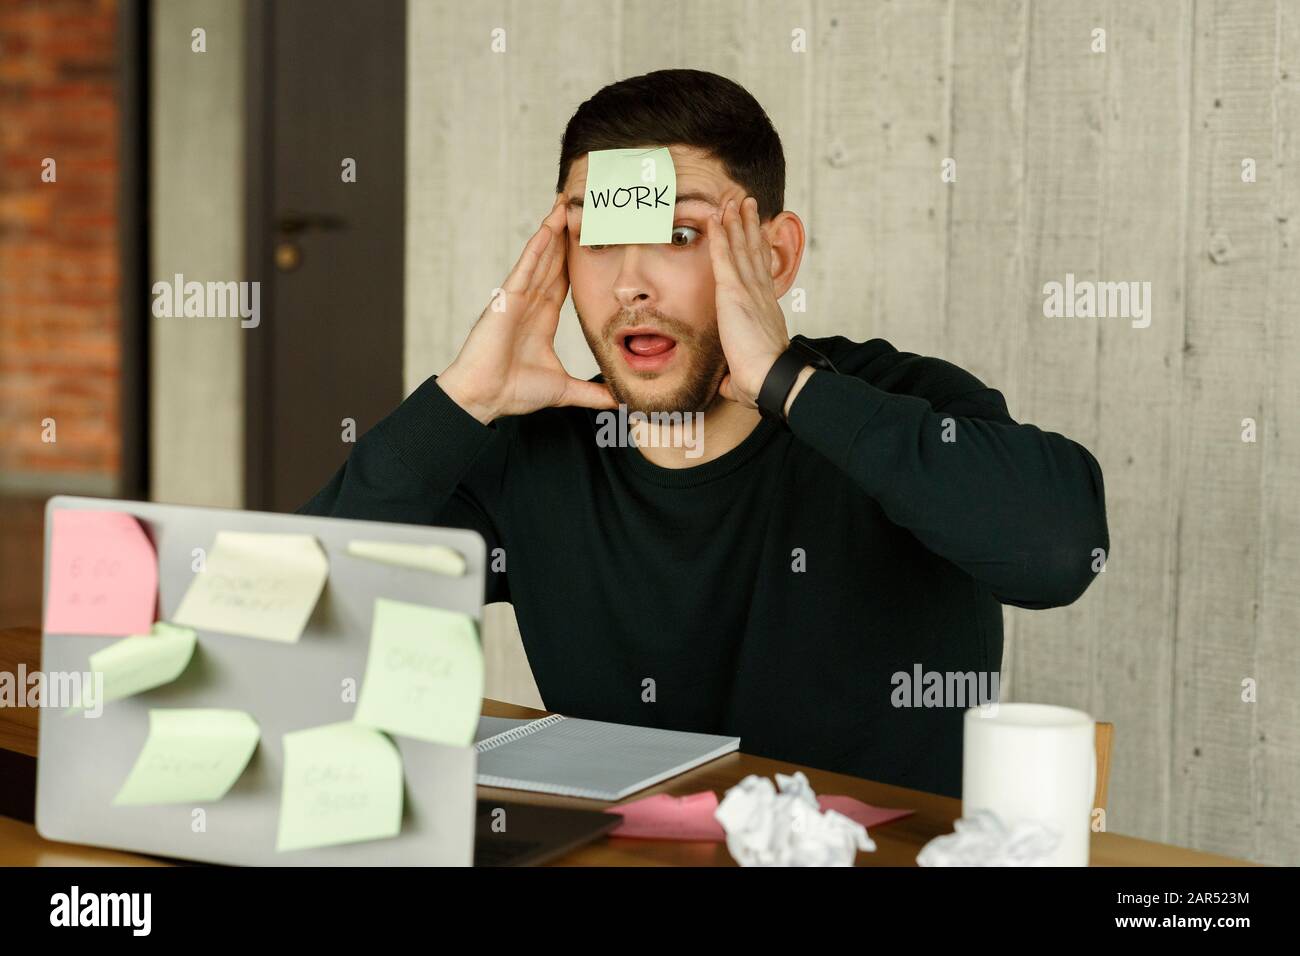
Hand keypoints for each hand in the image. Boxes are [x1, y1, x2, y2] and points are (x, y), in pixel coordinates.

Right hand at [438, 197, 616, 423]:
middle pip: (553, 262)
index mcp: (544, 318)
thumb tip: (619, 400)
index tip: (592, 239)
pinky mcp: (505, 300)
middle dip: (565, 236)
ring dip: (553, 232)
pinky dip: (537, 248)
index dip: (577, 259)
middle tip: (580, 207)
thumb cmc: (514, 391)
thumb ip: (592, 393)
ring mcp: (517, 299)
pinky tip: (548, 229)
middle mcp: (531, 303)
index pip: (565, 280)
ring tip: (566, 205)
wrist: (486, 398)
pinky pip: (525, 268)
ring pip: (540, 258)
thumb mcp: (565, 389)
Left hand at [706, 196, 791, 406]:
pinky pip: (724, 256)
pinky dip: (720, 234)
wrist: (770, 378)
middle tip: (746, 204)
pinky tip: (715, 217)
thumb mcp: (744, 376)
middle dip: (748, 227)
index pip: (758, 272)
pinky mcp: (734, 292)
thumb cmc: (762, 381)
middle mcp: (760, 293)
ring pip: (741, 247)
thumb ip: (735, 376)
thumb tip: (727, 387)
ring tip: (735, 200)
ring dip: (737, 221)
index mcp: (764, 309)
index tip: (753, 235)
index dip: (755, 250)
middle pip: (753, 252)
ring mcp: (748, 290)